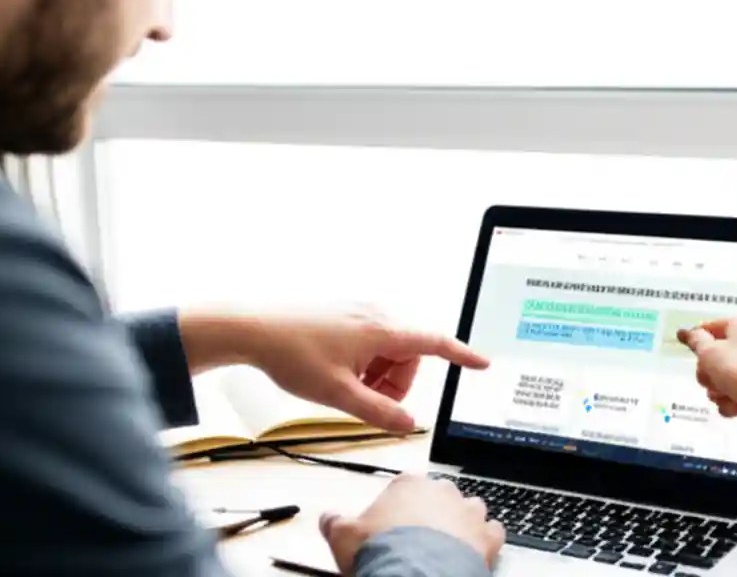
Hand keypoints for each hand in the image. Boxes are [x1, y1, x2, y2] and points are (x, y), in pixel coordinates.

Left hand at [181, 307, 488, 432]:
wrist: (253, 329)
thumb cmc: (291, 354)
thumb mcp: (339, 395)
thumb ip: (378, 412)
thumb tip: (409, 424)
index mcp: (381, 330)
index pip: (435, 343)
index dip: (462, 355)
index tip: (483, 363)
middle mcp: (376, 315)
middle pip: (410, 355)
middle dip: (397, 382)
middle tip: (367, 400)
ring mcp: (360, 313)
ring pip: (390, 351)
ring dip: (379, 375)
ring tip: (347, 388)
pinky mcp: (346, 315)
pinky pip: (371, 343)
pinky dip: (365, 364)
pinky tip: (338, 374)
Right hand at [320, 474, 504, 574]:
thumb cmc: (383, 553)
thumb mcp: (343, 536)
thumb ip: (334, 522)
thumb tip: (326, 517)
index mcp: (408, 485)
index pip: (404, 486)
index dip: (398, 507)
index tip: (392, 523)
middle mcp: (442, 492)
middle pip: (439, 496)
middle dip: (432, 512)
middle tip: (418, 538)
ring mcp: (468, 513)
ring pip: (469, 510)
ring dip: (461, 523)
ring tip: (447, 545)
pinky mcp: (488, 537)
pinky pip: (492, 532)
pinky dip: (485, 541)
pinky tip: (473, 552)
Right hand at [678, 316, 736, 444]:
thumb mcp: (709, 353)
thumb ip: (696, 342)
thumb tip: (690, 333)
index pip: (711, 327)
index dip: (697, 340)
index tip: (686, 347)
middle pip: (717, 355)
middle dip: (709, 373)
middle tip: (711, 378)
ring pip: (726, 377)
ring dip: (719, 390)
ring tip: (726, 394)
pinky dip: (734, 400)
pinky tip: (736, 405)